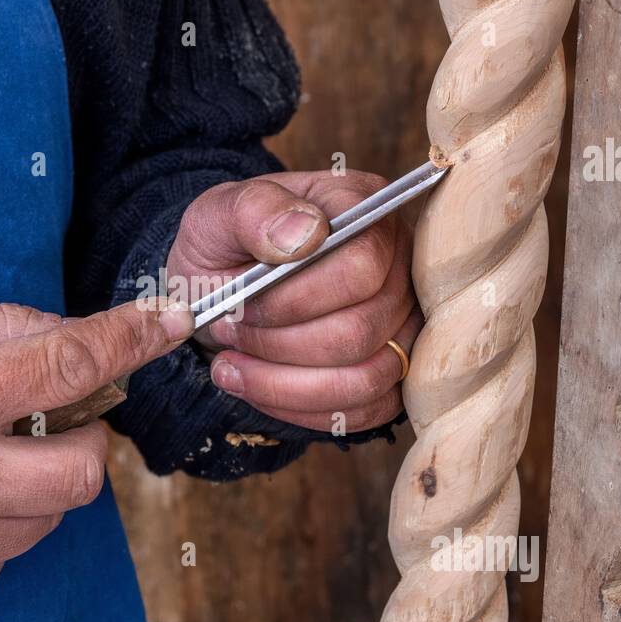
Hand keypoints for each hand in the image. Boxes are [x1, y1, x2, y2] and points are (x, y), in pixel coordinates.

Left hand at [166, 170, 420, 431]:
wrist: (222, 289)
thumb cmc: (227, 247)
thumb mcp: (217, 214)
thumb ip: (255, 210)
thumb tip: (307, 232)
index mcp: (366, 210)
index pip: (362, 266)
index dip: (296, 298)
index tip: (239, 304)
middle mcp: (400, 266)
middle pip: (361, 330)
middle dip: (280, 344)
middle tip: (229, 331)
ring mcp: (403, 323)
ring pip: (365, 378)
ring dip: (284, 382)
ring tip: (232, 363)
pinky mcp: (391, 374)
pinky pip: (363, 412)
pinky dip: (298, 408)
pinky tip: (253, 386)